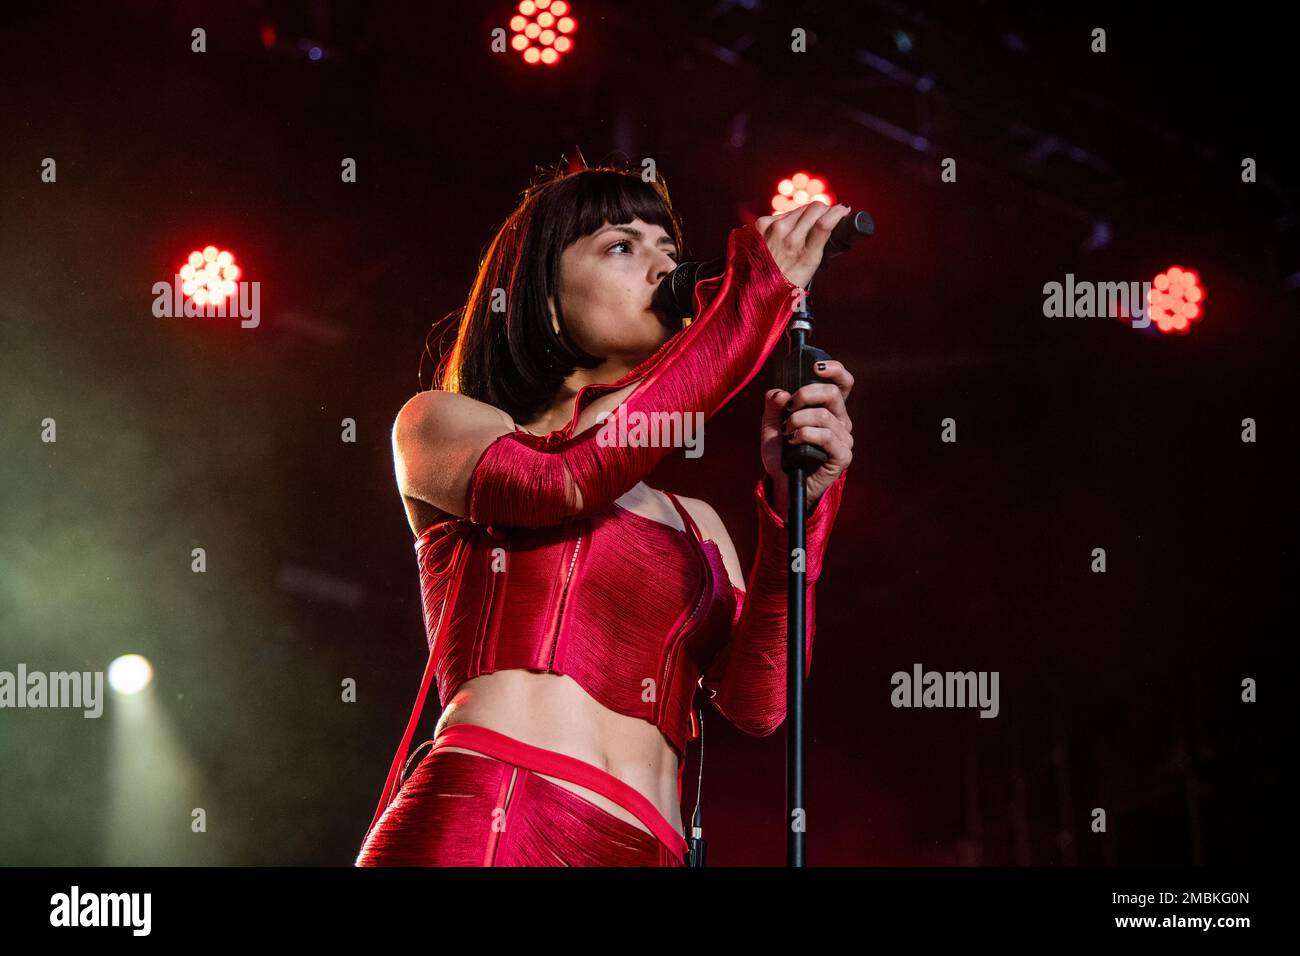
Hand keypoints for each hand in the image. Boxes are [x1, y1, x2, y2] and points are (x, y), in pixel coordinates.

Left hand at [754, 201, 853, 288]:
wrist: (753, 289)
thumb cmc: (783, 283)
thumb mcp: (809, 269)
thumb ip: (819, 244)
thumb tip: (829, 223)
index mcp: (805, 255)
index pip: (825, 223)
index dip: (838, 212)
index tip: (843, 209)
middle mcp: (789, 238)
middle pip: (814, 209)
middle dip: (824, 210)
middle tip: (827, 215)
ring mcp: (773, 229)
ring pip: (799, 209)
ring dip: (807, 214)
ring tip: (807, 226)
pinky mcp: (761, 224)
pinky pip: (782, 214)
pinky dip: (788, 219)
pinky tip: (788, 231)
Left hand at [760, 359, 853, 514]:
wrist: (783, 484)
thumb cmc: (782, 455)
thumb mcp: (770, 426)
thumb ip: (773, 406)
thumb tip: (780, 393)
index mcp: (829, 409)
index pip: (842, 383)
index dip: (835, 369)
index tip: (817, 366)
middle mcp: (840, 421)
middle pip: (832, 393)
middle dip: (805, 395)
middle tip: (788, 409)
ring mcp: (843, 439)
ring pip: (824, 416)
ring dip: (798, 421)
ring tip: (787, 432)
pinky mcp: (842, 456)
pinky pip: (826, 436)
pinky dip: (805, 435)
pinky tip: (794, 441)